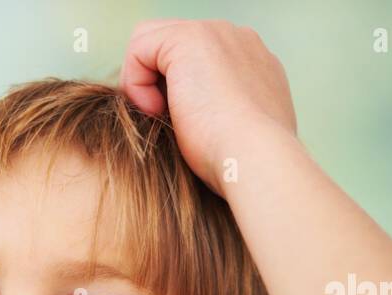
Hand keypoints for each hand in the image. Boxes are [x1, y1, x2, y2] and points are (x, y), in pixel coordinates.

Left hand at [119, 19, 296, 195]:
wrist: (255, 161)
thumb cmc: (241, 165)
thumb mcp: (235, 137)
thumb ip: (220, 118)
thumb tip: (193, 123)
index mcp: (253, 64)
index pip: (197, 60)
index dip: (173, 89)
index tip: (179, 126)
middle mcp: (237, 39)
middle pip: (172, 46)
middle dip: (154, 82)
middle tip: (162, 122)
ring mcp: (217, 32)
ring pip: (152, 42)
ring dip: (143, 83)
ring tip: (160, 118)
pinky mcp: (189, 38)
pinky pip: (140, 47)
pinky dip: (136, 82)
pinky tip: (156, 111)